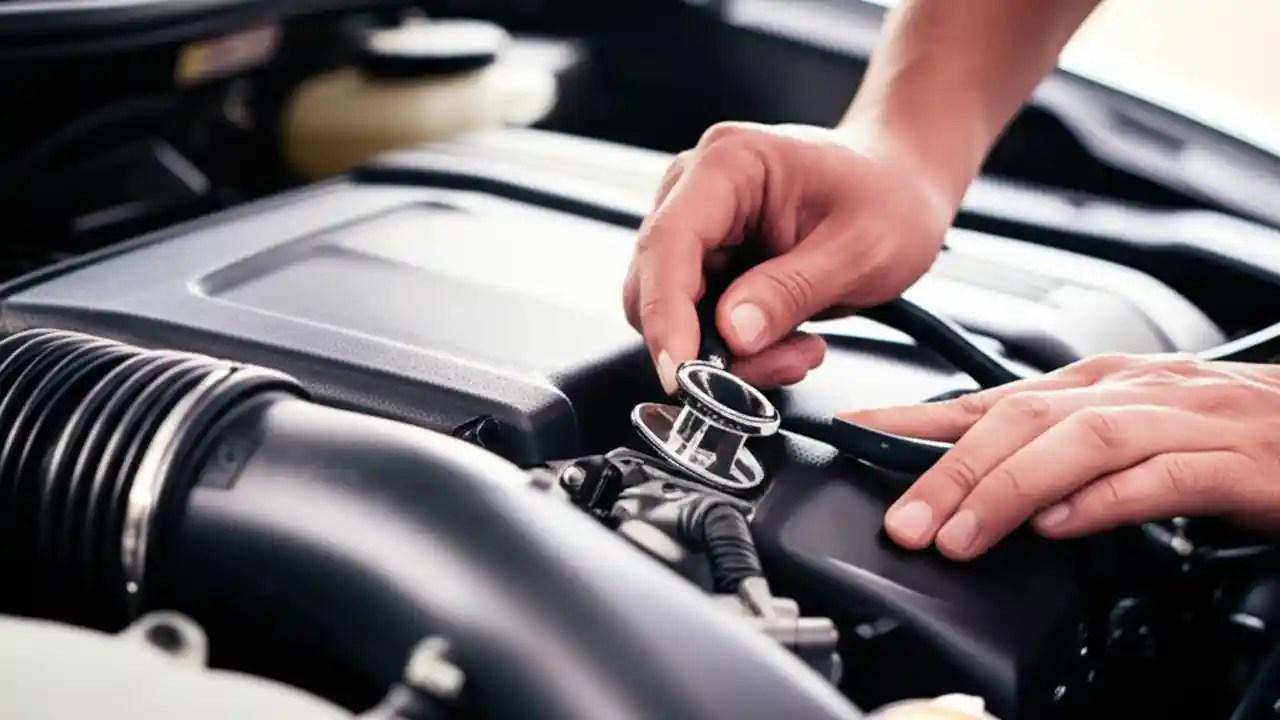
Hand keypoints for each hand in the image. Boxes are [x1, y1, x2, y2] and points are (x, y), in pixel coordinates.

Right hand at [623, 122, 954, 392]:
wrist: (902, 184)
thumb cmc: (889, 195)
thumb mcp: (860, 248)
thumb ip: (793, 290)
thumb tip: (734, 334)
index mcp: (727, 165)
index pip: (669, 243)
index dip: (665, 314)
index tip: (681, 372)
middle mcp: (697, 191)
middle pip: (656, 285)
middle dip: (705, 344)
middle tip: (772, 368)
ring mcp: (700, 229)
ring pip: (676, 315)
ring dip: (732, 354)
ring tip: (799, 349)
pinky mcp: (710, 263)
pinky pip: (701, 323)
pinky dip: (741, 350)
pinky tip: (789, 341)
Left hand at [843, 354, 1279, 559]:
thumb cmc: (1224, 432)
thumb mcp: (1125, 430)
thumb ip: (1056, 450)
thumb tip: (976, 481)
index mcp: (1099, 383)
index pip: (991, 396)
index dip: (917, 415)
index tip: (855, 431)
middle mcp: (1133, 391)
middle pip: (1025, 417)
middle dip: (951, 469)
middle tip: (904, 520)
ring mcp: (1185, 421)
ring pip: (1079, 441)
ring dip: (1009, 488)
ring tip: (960, 535)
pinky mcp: (1237, 463)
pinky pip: (1161, 478)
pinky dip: (1104, 500)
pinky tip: (1061, 526)